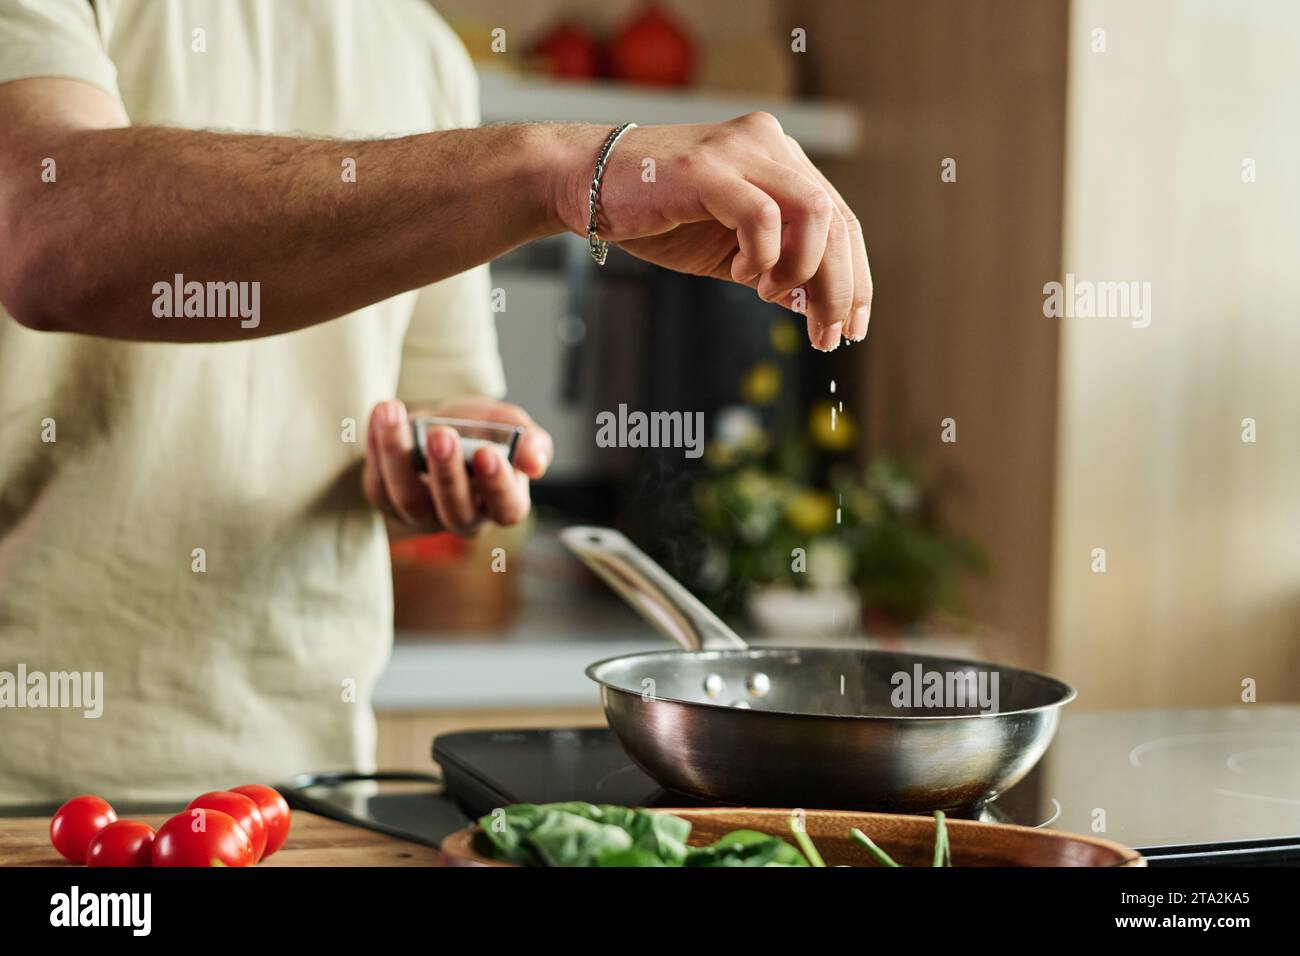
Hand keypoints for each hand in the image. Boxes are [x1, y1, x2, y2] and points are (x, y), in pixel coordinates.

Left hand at [362, 397, 551, 535]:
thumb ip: (528, 439)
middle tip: (442, 434)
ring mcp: (423, 515)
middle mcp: (463, 517)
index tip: (487, 452)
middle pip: (456, 511)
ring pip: (409, 500)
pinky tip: (380, 415)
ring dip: (398, 455)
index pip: (506, 507)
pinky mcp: (387, 502)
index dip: (497, 485)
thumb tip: (535, 463)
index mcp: (501, 503)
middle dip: (447, 473)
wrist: (438, 424)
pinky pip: (378, 485)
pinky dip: (375, 447)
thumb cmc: (478, 430)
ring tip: (394, 414)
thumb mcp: (507, 425)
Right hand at [553, 113, 871, 350]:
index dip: (854, 277)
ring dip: (803, 270)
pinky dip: (762, 256)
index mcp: (780, 161)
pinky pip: (762, 216)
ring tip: (768, 294)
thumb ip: (774, 272)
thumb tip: (817, 308)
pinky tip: (742, 274)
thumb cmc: (653, 215)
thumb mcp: (727, 253)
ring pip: (815, 213)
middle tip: (827, 337)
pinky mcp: (709, 170)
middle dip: (840, 288)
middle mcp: (769, 146)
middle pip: (837, 220)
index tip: (851, 326)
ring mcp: (741, 152)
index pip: (841, 219)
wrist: (582, 183)